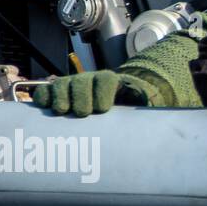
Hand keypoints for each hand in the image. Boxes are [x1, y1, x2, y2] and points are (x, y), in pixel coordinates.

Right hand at [32, 70, 154, 116]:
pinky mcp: (54, 92)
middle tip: (84, 112)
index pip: (107, 79)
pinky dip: (43, 98)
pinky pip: (45, 91)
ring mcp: (70, 84)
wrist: (102, 104)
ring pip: (62, 84)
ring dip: (62, 97)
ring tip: (65, 111)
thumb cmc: (117, 109)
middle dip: (82, 96)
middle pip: (83, 82)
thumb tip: (162, 126)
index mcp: (109, 81)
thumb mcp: (131, 109)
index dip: (103, 92)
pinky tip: (46, 107)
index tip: (103, 109)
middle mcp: (88, 79)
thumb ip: (141, 113)